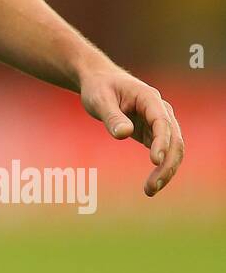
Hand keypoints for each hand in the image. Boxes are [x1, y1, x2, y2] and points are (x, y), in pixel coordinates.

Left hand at [79, 69, 184, 196]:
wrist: (100, 81)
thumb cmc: (99, 87)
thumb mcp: (99, 99)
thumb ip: (112, 116)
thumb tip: (124, 134)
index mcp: (149, 98)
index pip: (162, 122)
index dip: (161, 142)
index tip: (155, 161)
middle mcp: (160, 110)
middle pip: (174, 139)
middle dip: (167, 164)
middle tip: (152, 186)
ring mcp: (159, 122)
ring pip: (173, 149)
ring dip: (166, 170)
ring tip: (150, 190)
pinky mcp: (153, 133)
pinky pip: (163, 152)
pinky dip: (161, 168)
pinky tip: (151, 185)